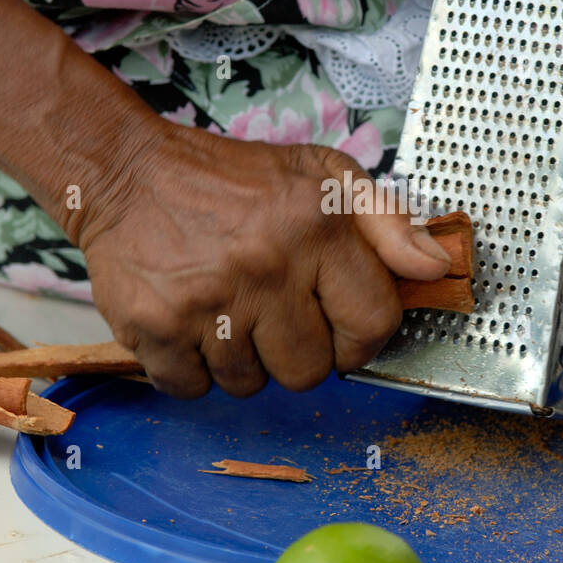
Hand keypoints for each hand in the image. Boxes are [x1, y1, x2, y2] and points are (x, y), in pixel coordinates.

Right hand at [77, 122, 449, 397]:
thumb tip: (437, 268)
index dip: (361, 338)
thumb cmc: (232, 180)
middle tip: (271, 311)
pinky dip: (191, 368)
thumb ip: (387, 222)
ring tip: (226, 308)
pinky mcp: (155, 328)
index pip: (373, 323)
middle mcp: (266, 266)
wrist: (125, 172)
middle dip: (296, 351)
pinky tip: (189, 323)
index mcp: (317, 227)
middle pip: (309, 370)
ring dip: (241, 359)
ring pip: (250, 385)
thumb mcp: (321, 175)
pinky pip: (193, 389)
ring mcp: (208, 301)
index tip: (339, 327)